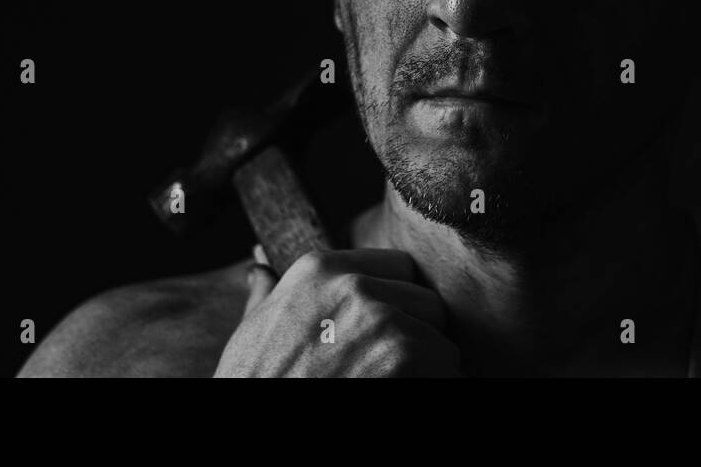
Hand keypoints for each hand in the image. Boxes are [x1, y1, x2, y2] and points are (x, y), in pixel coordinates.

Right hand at [213, 248, 461, 376]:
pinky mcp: (409, 360)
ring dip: (428, 369)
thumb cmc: (252, 384)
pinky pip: (450, 374)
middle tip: (387, 367)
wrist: (250, 433)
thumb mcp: (252, 331)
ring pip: (441, 342)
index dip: (396, 302)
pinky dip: (437, 387)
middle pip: (426, 302)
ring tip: (391, 386)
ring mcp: (385, 323)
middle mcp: (356, 288)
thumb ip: (268, 295)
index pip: (398, 267)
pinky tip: (403, 395)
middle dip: (417, 334)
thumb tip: (260, 270)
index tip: (381, 331)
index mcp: (320, 271)